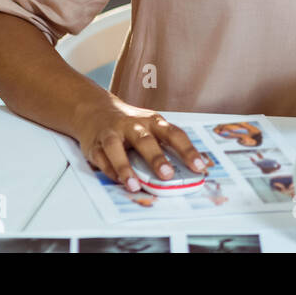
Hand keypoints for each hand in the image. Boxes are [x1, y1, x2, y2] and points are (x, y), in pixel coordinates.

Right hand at [70, 95, 212, 191]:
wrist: (95, 109)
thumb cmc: (130, 123)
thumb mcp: (151, 127)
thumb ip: (166, 145)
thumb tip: (188, 170)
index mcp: (153, 122)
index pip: (174, 135)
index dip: (188, 151)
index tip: (200, 166)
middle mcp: (133, 125)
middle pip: (146, 140)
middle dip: (157, 158)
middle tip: (168, 175)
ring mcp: (112, 134)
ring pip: (117, 148)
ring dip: (126, 168)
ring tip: (135, 185)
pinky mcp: (95, 144)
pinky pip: (101, 158)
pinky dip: (109, 170)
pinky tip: (117, 181)